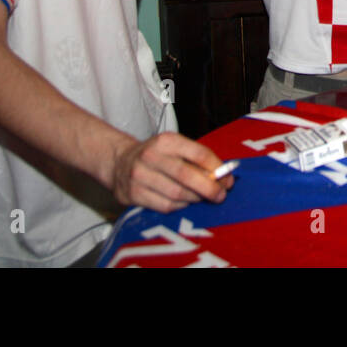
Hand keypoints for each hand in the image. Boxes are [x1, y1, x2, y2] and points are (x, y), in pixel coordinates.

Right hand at [111, 132, 231, 212]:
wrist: (119, 162)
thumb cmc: (157, 156)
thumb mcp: (175, 147)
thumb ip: (197, 158)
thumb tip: (224, 176)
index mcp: (166, 140)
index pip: (198, 153)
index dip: (216, 168)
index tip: (228, 178)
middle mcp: (150, 156)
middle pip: (187, 175)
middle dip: (208, 188)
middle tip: (221, 195)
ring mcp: (139, 176)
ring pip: (177, 193)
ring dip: (195, 198)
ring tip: (202, 198)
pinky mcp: (132, 194)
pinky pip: (165, 206)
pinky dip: (180, 206)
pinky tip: (184, 202)